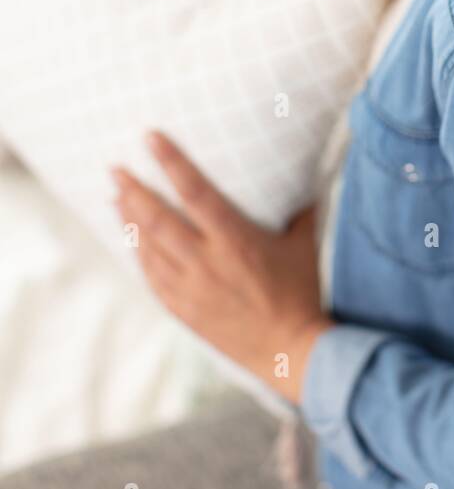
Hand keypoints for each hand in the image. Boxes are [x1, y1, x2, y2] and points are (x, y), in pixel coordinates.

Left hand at [110, 132, 333, 404]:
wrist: (288, 349)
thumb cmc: (301, 291)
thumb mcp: (304, 243)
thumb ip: (299, 207)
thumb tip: (303, 175)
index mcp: (235, 241)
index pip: (196, 193)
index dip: (172, 163)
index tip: (151, 139)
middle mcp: (207, 263)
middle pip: (158, 220)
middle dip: (133, 191)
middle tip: (115, 169)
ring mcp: (191, 289)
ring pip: (148, 249)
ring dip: (129, 221)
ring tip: (116, 198)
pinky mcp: (184, 310)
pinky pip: (152, 277)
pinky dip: (139, 255)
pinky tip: (132, 241)